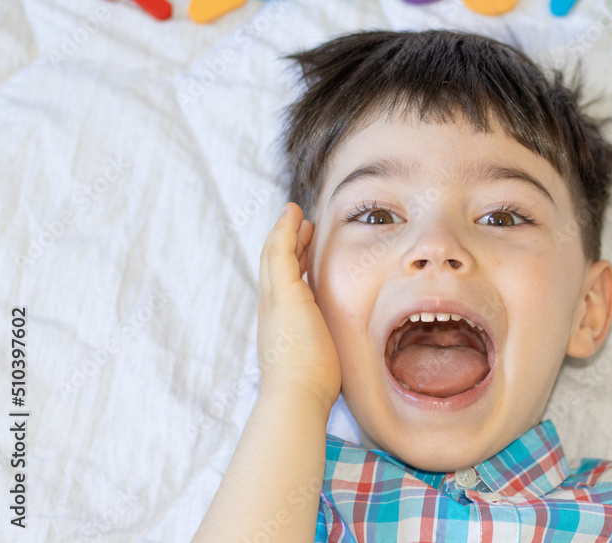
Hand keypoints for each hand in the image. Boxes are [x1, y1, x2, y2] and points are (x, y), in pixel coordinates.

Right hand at [257, 202, 340, 413]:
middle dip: (288, 245)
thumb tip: (340, 350)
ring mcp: (274, 300)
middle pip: (274, 267)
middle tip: (300, 226)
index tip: (303, 254)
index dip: (292, 267)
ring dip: (286, 232)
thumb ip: (326, 347)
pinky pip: (279, 251)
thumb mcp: (320, 359)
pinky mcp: (283, 293)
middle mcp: (271, 311)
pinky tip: (293, 214)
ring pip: (274, 255)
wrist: (296, 395)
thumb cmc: (313, 388)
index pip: (284, 288)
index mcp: (281, 326)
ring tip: (297, 216)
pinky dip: (285, 230)